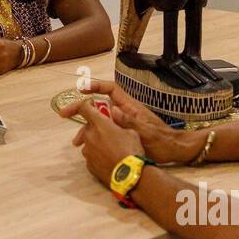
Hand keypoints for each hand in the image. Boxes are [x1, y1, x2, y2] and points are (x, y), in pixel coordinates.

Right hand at [61, 79, 196, 165]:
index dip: (95, 86)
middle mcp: (124, 112)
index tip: (80, 88)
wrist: (173, 152)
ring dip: (86, 128)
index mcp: (130, 107)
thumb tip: (112, 109)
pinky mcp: (122, 134)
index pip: (110, 89)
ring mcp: (123, 123)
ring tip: (76, 142)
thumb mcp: (146, 132)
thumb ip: (130, 121)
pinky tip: (88, 147)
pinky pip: (104, 131)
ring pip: (100, 121)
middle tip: (64, 114)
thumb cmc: (162, 141)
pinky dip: (94, 137)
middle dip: (81, 109)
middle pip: (99, 105)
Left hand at [62, 98, 147, 189]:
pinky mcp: (89, 165)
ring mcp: (88, 152)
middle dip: (96, 128)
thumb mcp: (131, 132)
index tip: (86, 106)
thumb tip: (115, 122)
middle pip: (88, 127)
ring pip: (90, 142)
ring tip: (112, 149)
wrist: (130, 176)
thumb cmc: (132, 151)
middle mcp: (89, 136)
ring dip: (97, 142)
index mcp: (99, 124)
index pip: (84, 108)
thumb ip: (119, 123)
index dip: (85, 105)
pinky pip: (92, 156)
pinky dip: (98, 155)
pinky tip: (110, 159)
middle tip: (109, 133)